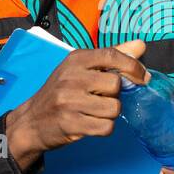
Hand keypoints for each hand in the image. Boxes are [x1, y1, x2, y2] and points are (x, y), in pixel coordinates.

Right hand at [5, 39, 146, 172]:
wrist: (31, 121)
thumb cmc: (60, 92)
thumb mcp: (80, 68)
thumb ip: (112, 56)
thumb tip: (140, 45)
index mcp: (75, 59)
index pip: (112, 55)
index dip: (133, 66)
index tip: (142, 77)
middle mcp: (71, 77)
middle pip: (116, 85)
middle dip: (114, 94)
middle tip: (100, 97)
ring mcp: (70, 101)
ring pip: (114, 108)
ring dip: (109, 113)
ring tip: (93, 111)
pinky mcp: (71, 123)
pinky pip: (106, 127)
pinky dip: (104, 127)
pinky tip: (91, 123)